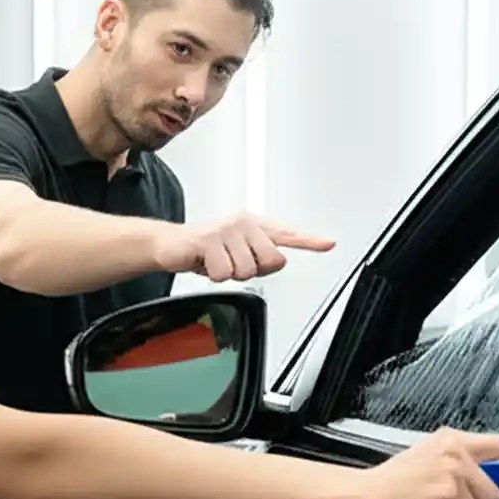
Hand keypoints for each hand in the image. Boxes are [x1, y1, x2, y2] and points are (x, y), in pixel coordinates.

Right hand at [154, 213, 334, 281]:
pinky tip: (204, 263)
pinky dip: (213, 275)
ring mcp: (227, 230)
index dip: (309, 240)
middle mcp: (243, 223)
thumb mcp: (237, 256)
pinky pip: (224, 273)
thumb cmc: (204, 250)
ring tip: (216, 262)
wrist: (169, 245)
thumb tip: (277, 261)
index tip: (328, 243)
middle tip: (231, 263)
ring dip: (229, 274)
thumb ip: (261, 259)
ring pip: (247, 270)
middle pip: (272, 260)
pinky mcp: (209, 240)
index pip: (287, 234)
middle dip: (252, 270)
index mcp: (253, 226)